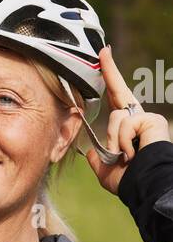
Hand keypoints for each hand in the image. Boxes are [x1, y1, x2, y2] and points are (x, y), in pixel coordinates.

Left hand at [85, 47, 170, 193]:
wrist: (144, 188)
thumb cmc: (129, 182)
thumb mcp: (105, 170)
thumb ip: (97, 158)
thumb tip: (89, 153)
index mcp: (127, 128)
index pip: (115, 98)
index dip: (110, 76)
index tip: (103, 54)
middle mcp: (138, 118)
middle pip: (116, 103)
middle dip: (111, 88)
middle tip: (108, 77)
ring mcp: (146, 118)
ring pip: (115, 118)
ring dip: (115, 142)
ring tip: (126, 157)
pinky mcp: (152, 120)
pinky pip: (125, 125)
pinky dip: (123, 142)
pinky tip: (132, 154)